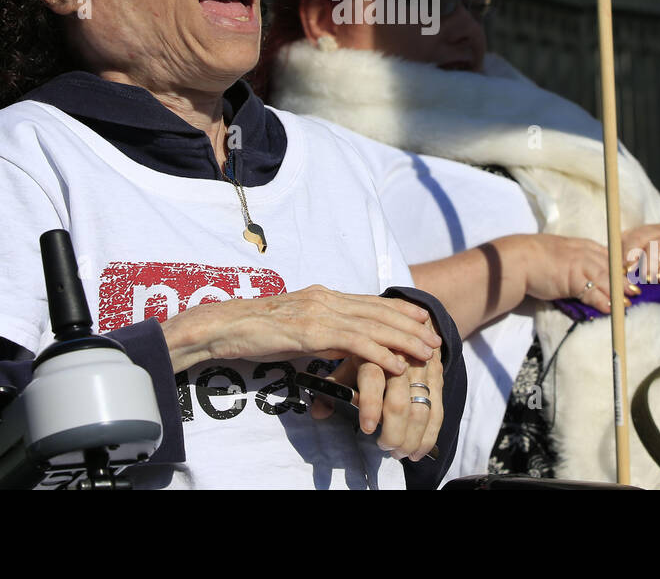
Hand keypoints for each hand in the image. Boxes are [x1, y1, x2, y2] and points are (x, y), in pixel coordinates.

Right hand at [162, 284, 441, 373]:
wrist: (223, 327)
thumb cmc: (252, 331)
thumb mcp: (292, 326)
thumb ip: (316, 328)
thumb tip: (334, 341)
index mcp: (321, 295)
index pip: (369, 302)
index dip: (399, 311)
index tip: (423, 319)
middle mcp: (325, 298)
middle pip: (378, 311)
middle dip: (410, 324)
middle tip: (436, 336)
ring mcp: (318, 312)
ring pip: (373, 325)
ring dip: (405, 339)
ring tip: (427, 352)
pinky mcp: (311, 331)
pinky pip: (354, 342)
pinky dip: (380, 352)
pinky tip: (398, 364)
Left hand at [313, 322, 445, 462]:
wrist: (409, 319)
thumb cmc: (372, 344)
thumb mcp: (351, 356)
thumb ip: (335, 384)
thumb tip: (317, 413)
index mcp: (373, 350)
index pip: (373, 378)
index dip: (370, 404)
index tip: (368, 428)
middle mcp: (400, 359)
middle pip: (400, 402)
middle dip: (393, 432)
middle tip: (384, 447)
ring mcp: (422, 370)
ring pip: (421, 411)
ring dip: (411, 439)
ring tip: (399, 453)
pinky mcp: (437, 379)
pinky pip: (437, 412)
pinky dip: (430, 436)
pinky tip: (418, 451)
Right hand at [508, 234, 637, 314]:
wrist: (518, 260)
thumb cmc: (532, 258)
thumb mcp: (557, 253)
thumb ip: (570, 261)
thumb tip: (574, 273)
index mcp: (580, 245)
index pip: (606, 254)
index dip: (618, 267)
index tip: (627, 275)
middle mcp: (584, 252)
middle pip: (611, 266)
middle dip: (625, 280)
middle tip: (636, 291)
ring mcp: (581, 265)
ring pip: (607, 280)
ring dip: (619, 293)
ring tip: (628, 304)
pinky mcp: (575, 280)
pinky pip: (594, 293)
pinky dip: (604, 302)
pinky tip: (611, 310)